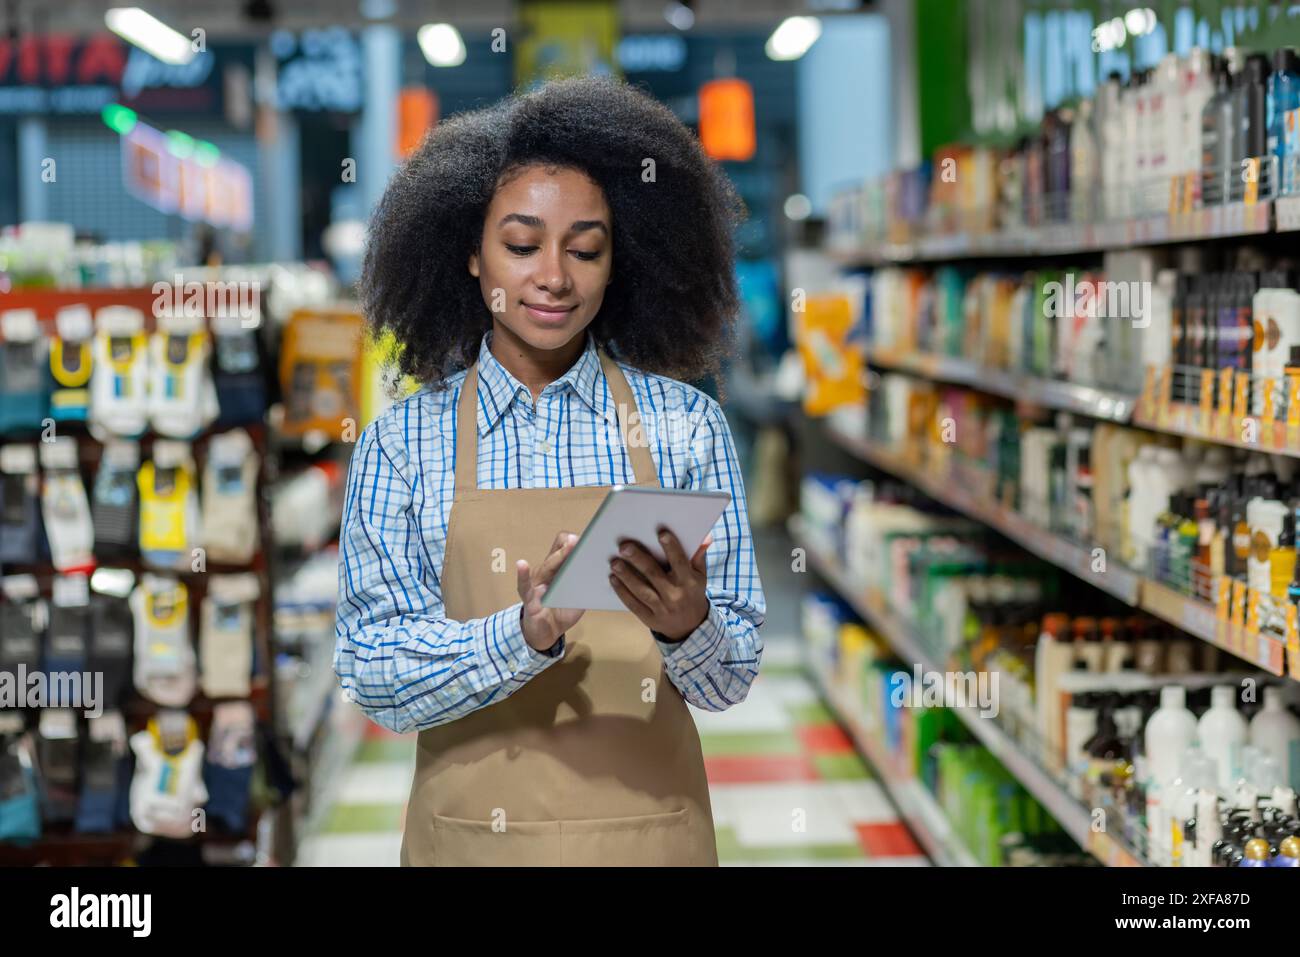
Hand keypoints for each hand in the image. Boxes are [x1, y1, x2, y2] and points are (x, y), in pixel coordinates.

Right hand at [517, 531, 584, 652]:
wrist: (546, 633)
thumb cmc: (562, 610)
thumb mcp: (577, 595)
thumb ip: (586, 582)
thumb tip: (608, 570)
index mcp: (558, 568)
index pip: (564, 546)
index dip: (576, 541)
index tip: (591, 537)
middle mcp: (546, 571)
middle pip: (557, 552)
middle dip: (571, 545)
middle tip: (582, 539)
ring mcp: (537, 583)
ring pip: (547, 565)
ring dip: (559, 556)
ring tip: (570, 546)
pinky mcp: (529, 598)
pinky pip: (524, 585)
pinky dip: (523, 575)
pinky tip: (522, 565)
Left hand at [608, 527, 712, 640]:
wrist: (691, 628)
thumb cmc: (693, 594)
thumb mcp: (700, 576)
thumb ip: (699, 556)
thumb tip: (706, 537)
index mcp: (689, 582)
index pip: (680, 562)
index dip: (671, 547)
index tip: (661, 533)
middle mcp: (675, 595)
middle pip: (654, 575)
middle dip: (638, 560)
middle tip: (624, 547)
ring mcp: (662, 609)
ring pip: (641, 590)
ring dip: (626, 576)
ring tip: (614, 563)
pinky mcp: (650, 619)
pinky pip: (634, 604)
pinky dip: (622, 592)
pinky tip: (613, 579)